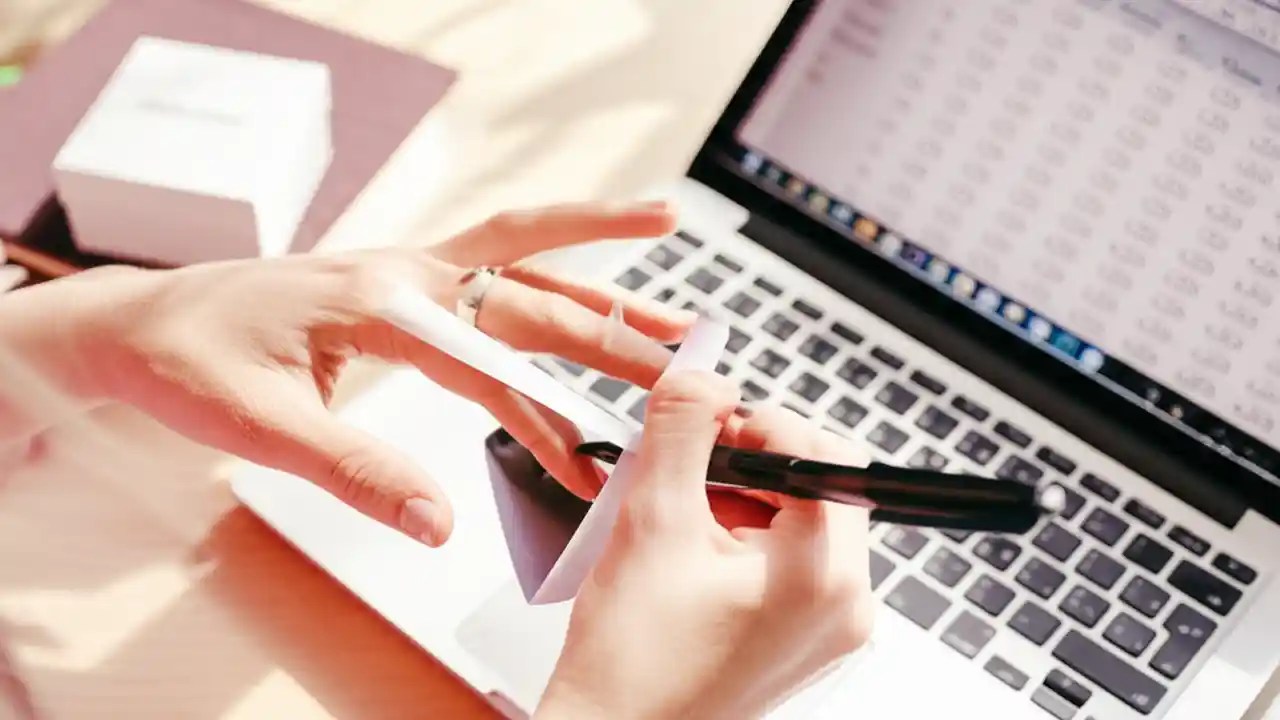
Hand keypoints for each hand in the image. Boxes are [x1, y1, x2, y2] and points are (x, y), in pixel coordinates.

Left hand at [0, 202, 688, 546]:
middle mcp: (403, 268)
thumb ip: (354, 470)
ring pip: (524, 257)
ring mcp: (405, 265)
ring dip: (601, 271)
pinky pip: (494, 258)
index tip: (588, 470)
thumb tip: (435, 520)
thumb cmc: (189, 361)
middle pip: (531, 291)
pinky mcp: (402, 278)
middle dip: (613, 328)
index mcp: (375, 297)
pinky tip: (584, 279)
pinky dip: (552, 263)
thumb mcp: (261, 426)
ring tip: (671, 282)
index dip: (542, 422)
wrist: (143, 321)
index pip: (486, 363)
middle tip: (687, 354)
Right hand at [536, 372, 875, 719]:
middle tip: (691, 473)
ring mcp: (833, 626)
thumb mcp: (652, 521)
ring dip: (745, 499)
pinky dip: (749, 537)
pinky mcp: (809, 637)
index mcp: (823, 576)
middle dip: (752, 463)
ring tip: (684, 525)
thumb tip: (705, 378)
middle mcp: (846, 605)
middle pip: (820, 481)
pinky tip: (696, 554)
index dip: (760, 422)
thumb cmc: (632, 664)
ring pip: (804, 517)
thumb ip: (681, 431)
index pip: (821, 451)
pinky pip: (794, 558)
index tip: (709, 423)